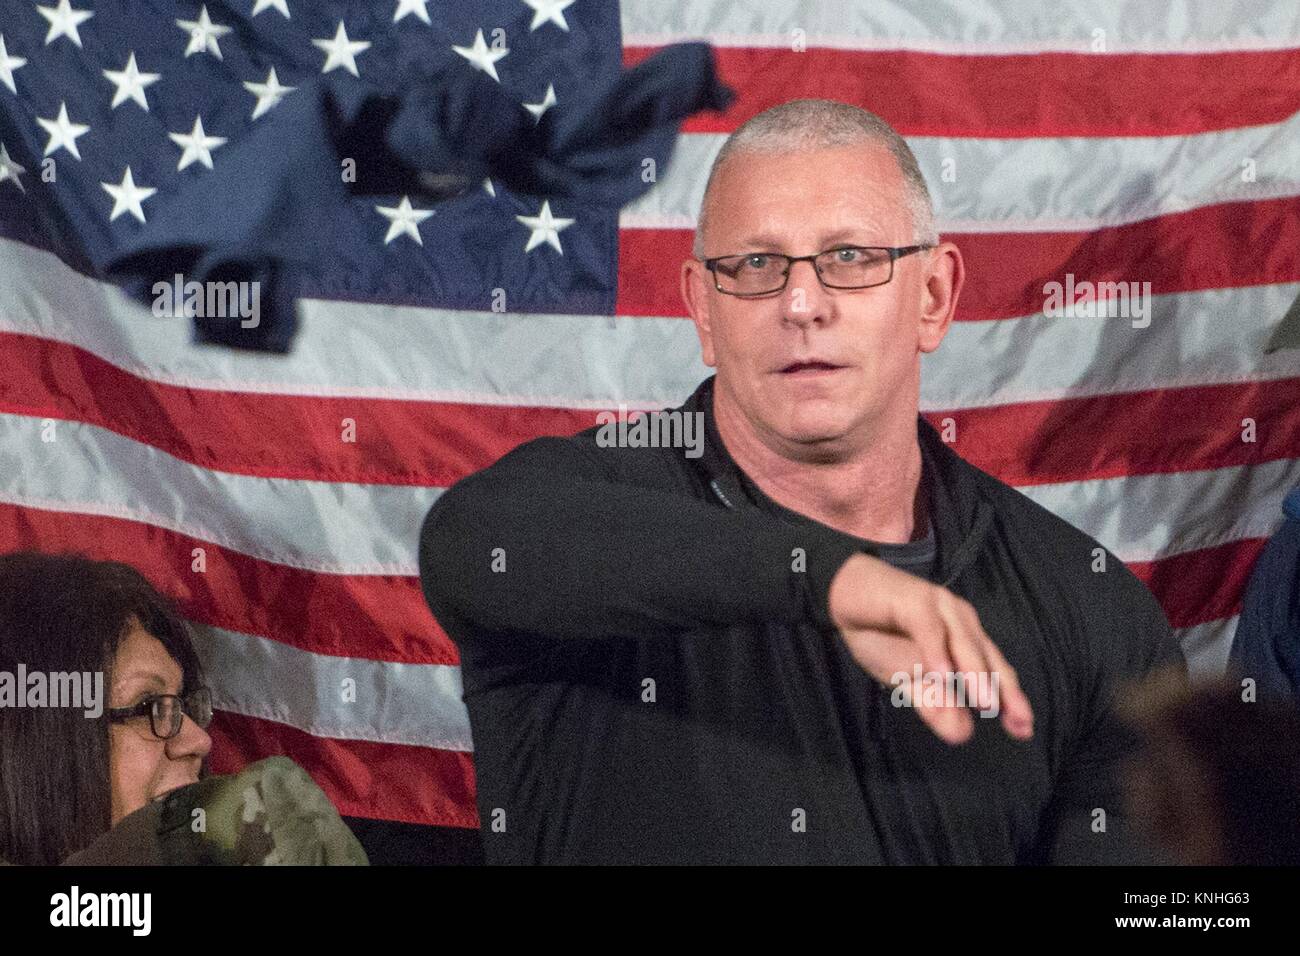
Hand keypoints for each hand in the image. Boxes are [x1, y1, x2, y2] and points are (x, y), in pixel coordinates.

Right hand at [828, 553, 1033, 744]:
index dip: (1011, 699)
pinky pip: (928, 628)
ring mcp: (940, 607)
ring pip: (963, 642)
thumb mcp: (906, 678)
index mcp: (965, 640)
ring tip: (985, 704)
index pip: (995, 670)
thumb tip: (962, 734)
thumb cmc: (880, 633)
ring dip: (974, 673)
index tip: (1023, 729)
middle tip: (1015, 721)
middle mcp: (960, 621)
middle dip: (1003, 690)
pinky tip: (940, 674)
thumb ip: (933, 703)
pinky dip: (935, 651)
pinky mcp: (914, 600)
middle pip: (987, 658)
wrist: (843, 592)